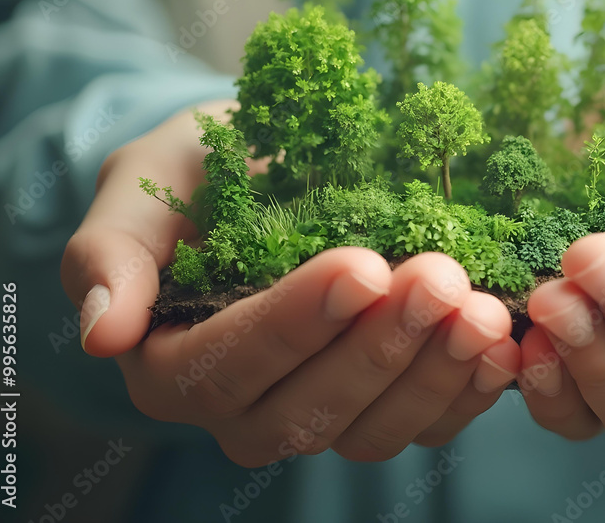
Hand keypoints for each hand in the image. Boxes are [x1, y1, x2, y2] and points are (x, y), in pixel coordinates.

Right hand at [60, 101, 518, 465]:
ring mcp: (317, 415)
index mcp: (174, 366)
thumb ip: (112, 252)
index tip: (361, 266)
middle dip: (381, 346)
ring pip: (374, 429)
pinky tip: (501, 345)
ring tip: (482, 309)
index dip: (298, 323)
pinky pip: (423, 425)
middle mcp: (244, 411)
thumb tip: (103, 333)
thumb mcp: (143, 185)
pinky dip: (467, 392)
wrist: (263, 177)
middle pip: (310, 408)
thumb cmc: (197, 176)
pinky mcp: (379, 406)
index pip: (231, 362)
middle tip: (439, 278)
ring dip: (434, 372)